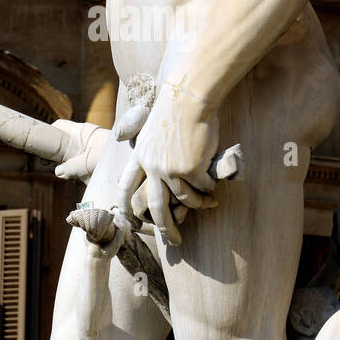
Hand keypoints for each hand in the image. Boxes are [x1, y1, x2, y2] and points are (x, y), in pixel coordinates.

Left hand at [117, 81, 218, 245]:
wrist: (188, 97)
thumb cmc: (177, 109)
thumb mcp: (154, 132)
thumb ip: (154, 152)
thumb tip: (161, 174)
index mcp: (139, 156)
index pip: (125, 187)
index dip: (127, 207)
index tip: (130, 222)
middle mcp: (151, 167)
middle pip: (155, 207)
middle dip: (165, 228)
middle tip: (174, 241)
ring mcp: (169, 169)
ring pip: (185, 199)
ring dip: (199, 204)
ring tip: (210, 203)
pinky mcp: (189, 170)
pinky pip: (202, 188)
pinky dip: (209, 190)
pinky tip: (214, 186)